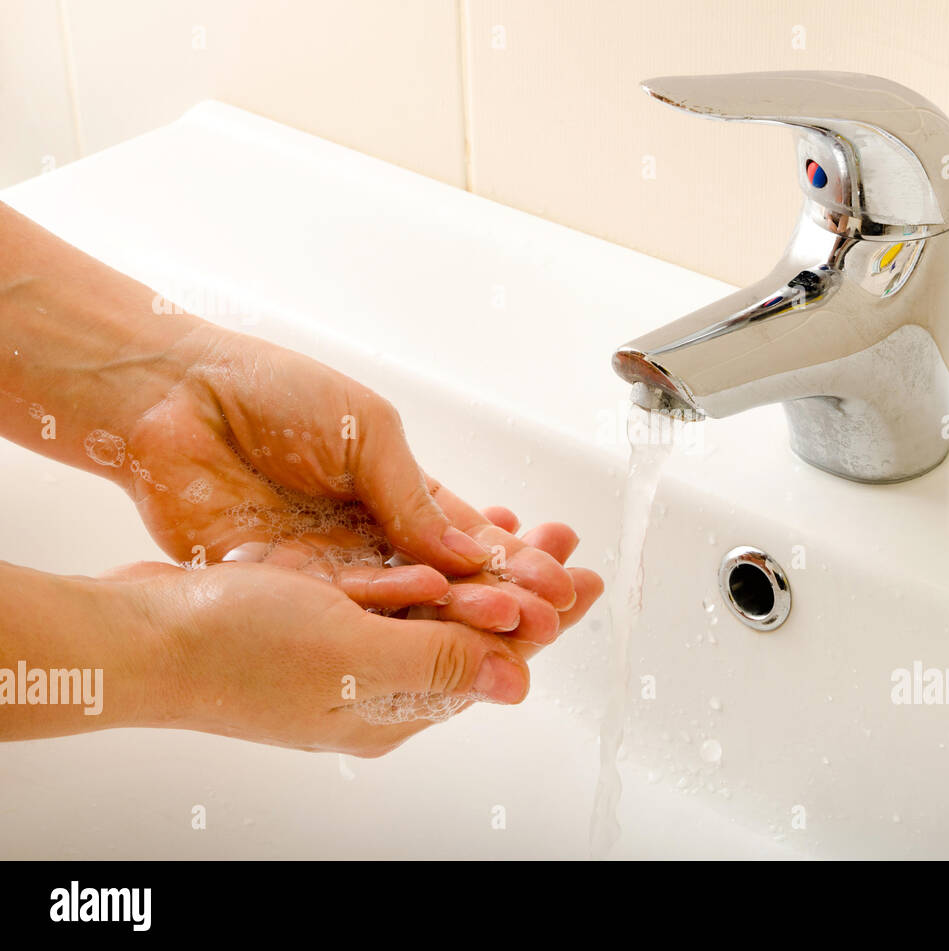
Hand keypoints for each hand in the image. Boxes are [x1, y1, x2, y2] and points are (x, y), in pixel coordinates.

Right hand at [103, 504, 601, 752]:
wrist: (135, 635)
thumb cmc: (233, 651)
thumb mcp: (354, 654)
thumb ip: (441, 659)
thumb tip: (519, 681)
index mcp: (395, 705)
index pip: (492, 660)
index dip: (544, 614)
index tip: (584, 577)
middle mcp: (376, 685)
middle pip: (471, 629)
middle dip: (523, 580)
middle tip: (567, 539)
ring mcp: (343, 654)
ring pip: (433, 606)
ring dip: (481, 566)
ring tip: (526, 529)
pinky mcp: (313, 622)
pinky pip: (386, 591)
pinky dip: (424, 563)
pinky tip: (450, 541)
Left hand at [122, 324, 575, 611]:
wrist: (173, 394)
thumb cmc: (271, 392)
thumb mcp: (367, 428)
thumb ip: (411, 492)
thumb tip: (466, 548)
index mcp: (395, 492)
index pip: (465, 538)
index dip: (512, 562)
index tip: (560, 584)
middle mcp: (368, 536)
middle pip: (442, 581)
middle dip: (497, 598)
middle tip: (547, 620)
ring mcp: (326, 564)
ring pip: (399, 602)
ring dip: (451, 616)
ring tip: (504, 627)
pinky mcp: (279, 584)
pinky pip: (339, 606)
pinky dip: (385, 614)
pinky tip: (431, 620)